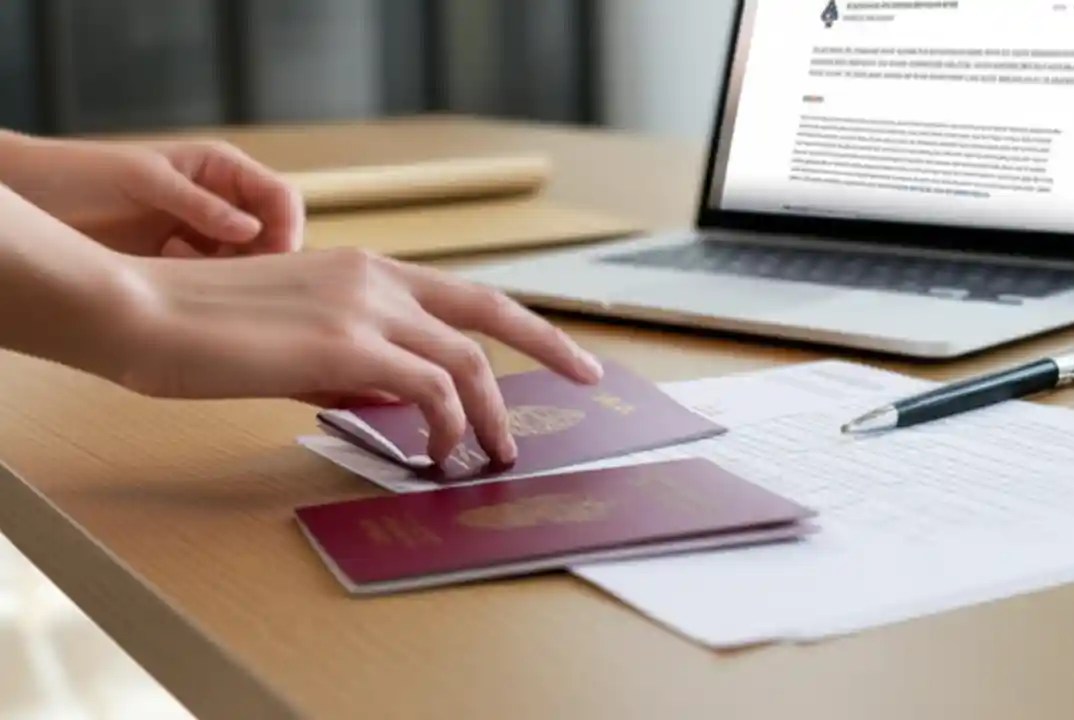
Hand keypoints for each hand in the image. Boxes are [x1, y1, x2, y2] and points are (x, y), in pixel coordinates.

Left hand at [6, 136, 302, 257]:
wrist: (35, 201)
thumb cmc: (83, 175)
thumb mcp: (145, 180)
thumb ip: (200, 203)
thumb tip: (252, 229)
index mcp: (222, 170)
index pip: (281, 199)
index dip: (288, 229)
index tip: (279, 259)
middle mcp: (221, 202)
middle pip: (274, 236)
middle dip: (267, 260)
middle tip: (245, 280)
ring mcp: (205, 235)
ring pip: (250, 264)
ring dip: (235, 275)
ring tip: (190, 269)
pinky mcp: (186, 264)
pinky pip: (219, 281)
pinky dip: (207, 284)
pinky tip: (171, 273)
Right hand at [108, 248, 603, 464]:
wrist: (137, 312)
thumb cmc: (200, 331)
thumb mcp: (293, 342)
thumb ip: (354, 364)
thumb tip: (402, 402)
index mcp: (363, 270)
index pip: (460, 293)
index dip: (516, 320)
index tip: (553, 345)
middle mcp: (374, 278)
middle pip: (488, 309)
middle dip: (548, 343)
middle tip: (586, 376)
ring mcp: (363, 307)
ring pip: (466, 357)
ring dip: (491, 411)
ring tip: (496, 453)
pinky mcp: (344, 345)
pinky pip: (430, 387)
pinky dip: (449, 422)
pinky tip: (442, 452)